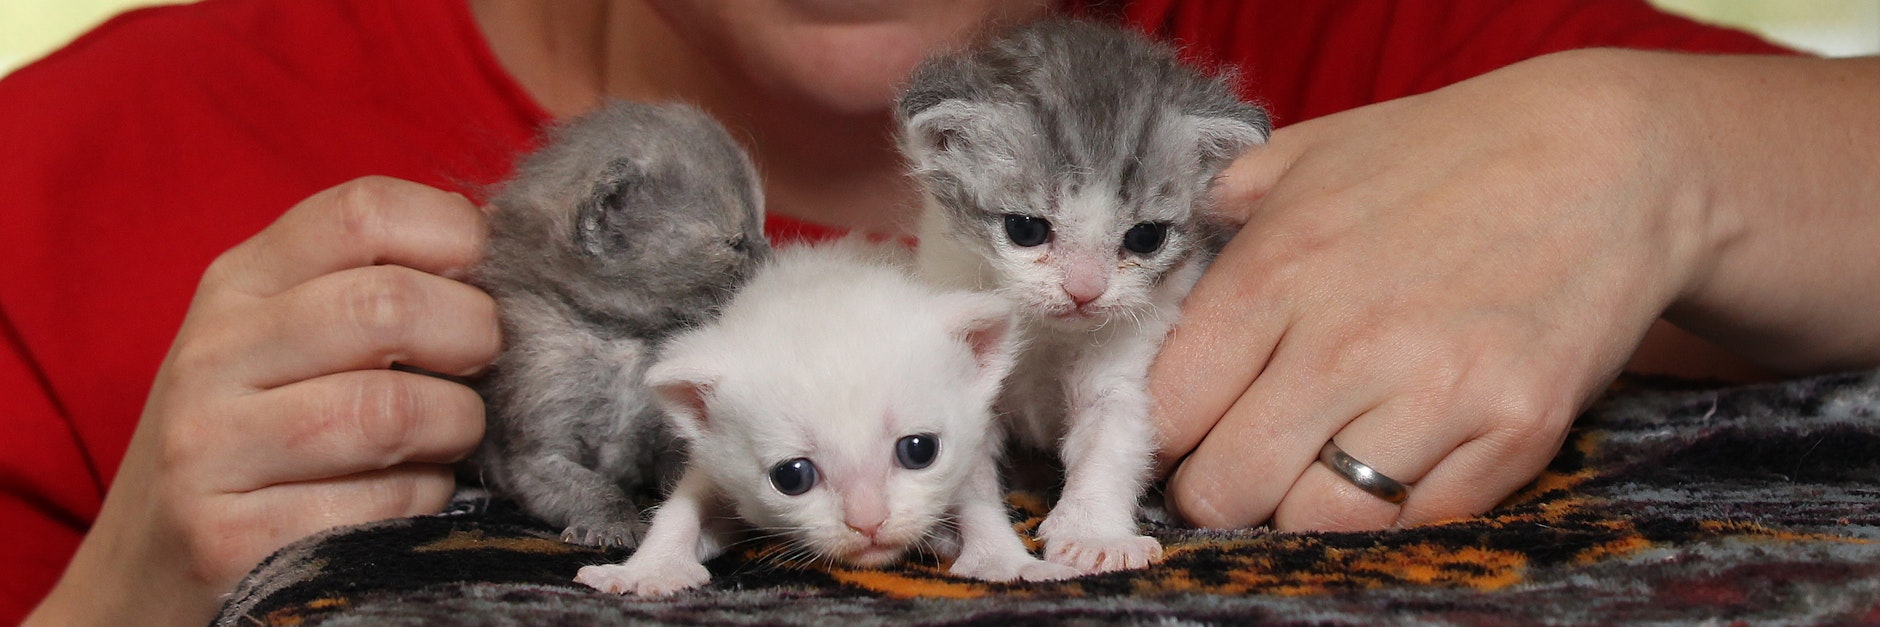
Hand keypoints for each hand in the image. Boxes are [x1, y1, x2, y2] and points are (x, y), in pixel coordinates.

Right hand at [27, 177, 499, 625]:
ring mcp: (211, 447)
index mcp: (239, 281)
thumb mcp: (287, 337)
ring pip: (391, 411)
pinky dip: (423, 502)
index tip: (484, 279)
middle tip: (483, 365)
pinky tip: (404, 499)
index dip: (457, 236)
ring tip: (448, 436)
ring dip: (456, 426)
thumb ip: (373, 283)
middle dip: (475, 335)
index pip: (364, 211)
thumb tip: (507, 252)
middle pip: (388, 305)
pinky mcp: (230, 539)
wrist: (143, 571)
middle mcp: (215, 352)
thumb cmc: (255, 438)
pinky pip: (381, 504)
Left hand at [1150, 50, 1721, 531]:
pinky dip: (1390, 516)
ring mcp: (1437, 394)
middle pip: (1225, 488)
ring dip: (1299, 512)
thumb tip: (1146, 279)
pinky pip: (1416, 526)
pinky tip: (1390, 468)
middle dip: (1218, 490)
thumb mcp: (1307, 155)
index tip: (1180, 433)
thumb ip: (1216, 215)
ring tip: (1312, 471)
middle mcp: (1346, 341)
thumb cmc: (1444, 155)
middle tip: (1240, 465)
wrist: (1613, 159)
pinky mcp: (1516, 434)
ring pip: (1313, 525)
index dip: (1160, 435)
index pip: (1167, 410)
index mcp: (1275, 270)